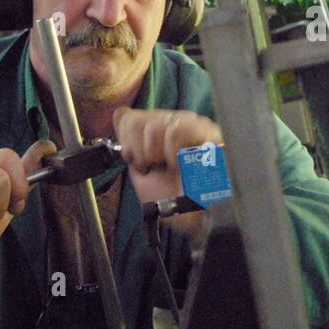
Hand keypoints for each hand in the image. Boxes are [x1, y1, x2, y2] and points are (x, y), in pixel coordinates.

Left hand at [113, 108, 221, 232]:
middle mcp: (179, 120)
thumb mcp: (141, 167)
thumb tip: (120, 112)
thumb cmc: (170, 195)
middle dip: (139, 151)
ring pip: (153, 126)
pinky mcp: (208, 132)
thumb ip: (130, 140)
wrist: (193, 215)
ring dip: (155, 153)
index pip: (129, 118)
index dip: (126, 142)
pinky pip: (175, 131)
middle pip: (137, 122)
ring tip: (168, 166)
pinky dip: (172, 152)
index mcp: (162, 126)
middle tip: (154, 166)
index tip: (136, 161)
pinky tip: (181, 164)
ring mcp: (195, 125)